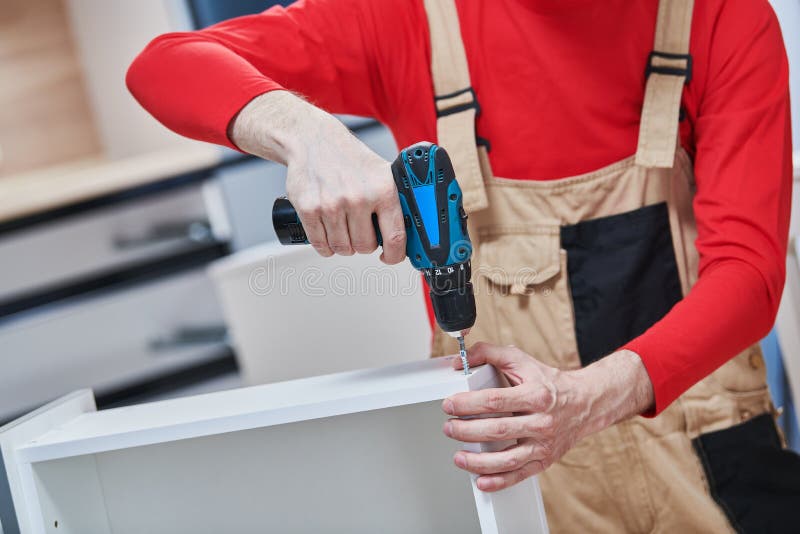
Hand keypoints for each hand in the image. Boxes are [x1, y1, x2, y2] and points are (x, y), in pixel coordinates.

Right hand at [230, 91, 405, 263]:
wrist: (314, 140)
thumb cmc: (349, 159)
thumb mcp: (381, 173)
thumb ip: (393, 201)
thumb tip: (408, 232)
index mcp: (382, 189)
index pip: (395, 236)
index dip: (394, 254)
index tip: (389, 256)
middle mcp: (358, 197)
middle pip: (365, 246)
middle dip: (363, 244)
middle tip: (360, 231)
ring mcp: (332, 204)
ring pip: (342, 248)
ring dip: (344, 244)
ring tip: (343, 228)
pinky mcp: (309, 209)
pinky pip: (320, 244)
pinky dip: (325, 245)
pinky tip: (328, 233)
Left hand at [441, 342, 653, 491]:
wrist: (585, 403)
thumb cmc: (548, 383)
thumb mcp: (521, 360)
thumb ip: (488, 353)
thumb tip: (460, 361)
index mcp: (535, 395)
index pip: (494, 401)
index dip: (467, 404)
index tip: (449, 405)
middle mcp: (541, 421)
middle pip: (497, 430)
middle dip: (466, 431)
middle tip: (449, 428)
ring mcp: (543, 444)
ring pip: (507, 459)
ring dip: (478, 461)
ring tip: (459, 457)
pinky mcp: (544, 460)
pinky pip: (519, 475)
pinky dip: (498, 481)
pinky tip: (481, 480)